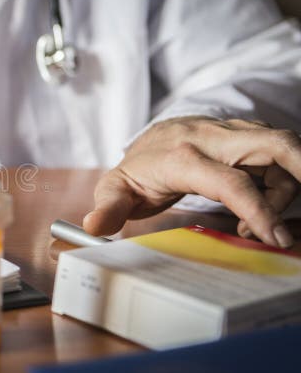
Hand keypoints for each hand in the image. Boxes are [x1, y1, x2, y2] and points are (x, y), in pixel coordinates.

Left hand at [83, 116, 300, 247]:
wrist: (148, 140)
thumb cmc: (137, 170)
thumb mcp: (115, 190)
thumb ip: (108, 208)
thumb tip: (94, 225)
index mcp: (183, 156)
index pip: (231, 182)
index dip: (257, 210)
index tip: (272, 238)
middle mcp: (213, 138)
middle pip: (275, 144)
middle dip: (300, 174)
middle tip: (290, 223)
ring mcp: (233, 133)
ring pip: (281, 150)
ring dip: (284, 189)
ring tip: (252, 224)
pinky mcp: (247, 136)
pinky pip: (278, 154)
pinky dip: (281, 181)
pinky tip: (255, 207)